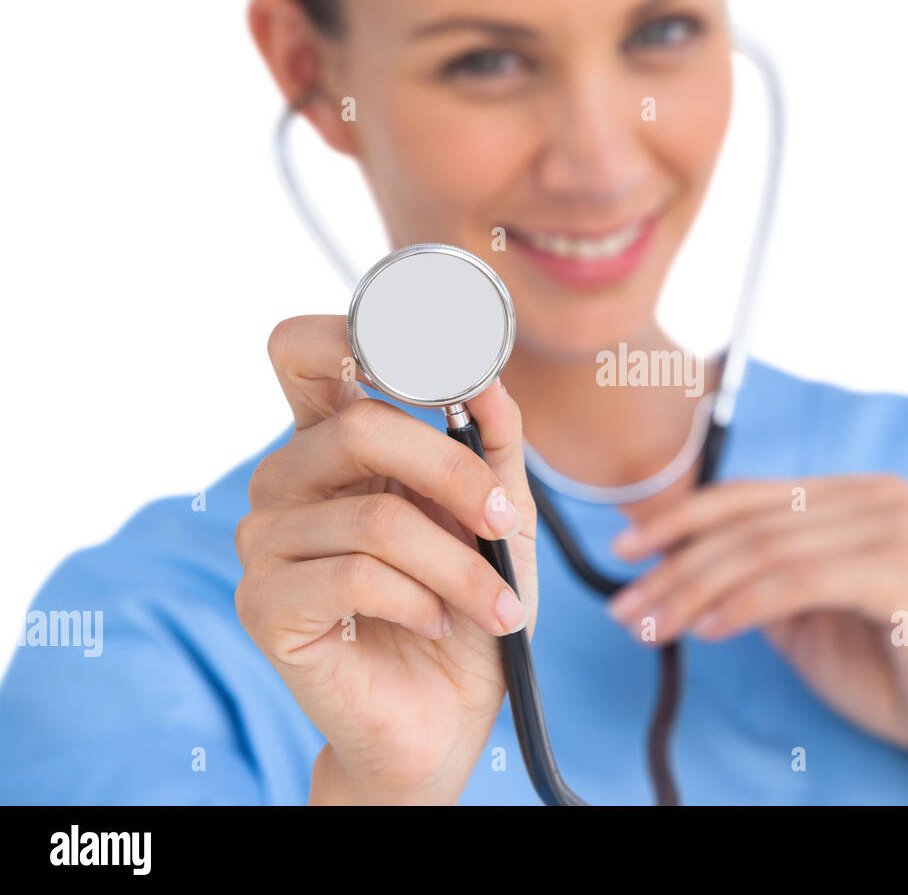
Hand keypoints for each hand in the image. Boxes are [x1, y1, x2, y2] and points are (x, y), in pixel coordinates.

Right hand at [234, 315, 537, 804]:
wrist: (446, 714)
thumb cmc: (469, 604)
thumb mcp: (499, 514)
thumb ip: (494, 441)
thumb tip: (488, 374)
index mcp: (333, 441)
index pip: (304, 348)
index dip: (358, 333)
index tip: (444, 361)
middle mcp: (287, 479)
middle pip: (359, 426)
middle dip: (453, 473)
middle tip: (502, 521)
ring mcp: (265, 541)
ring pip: (373, 516)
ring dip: (458, 565)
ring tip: (496, 604)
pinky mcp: (264, 603)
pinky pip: (355, 577)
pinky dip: (421, 600)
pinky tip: (437, 623)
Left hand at [606, 474, 907, 803]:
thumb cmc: (889, 670)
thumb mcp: (803, 614)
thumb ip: (752, 576)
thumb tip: (670, 555)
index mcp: (856, 494)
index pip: (750, 497)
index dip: (679, 521)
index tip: (623, 552)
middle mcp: (878, 496)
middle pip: (749, 523)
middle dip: (674, 565)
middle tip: (625, 604)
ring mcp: (894, 528)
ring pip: (763, 550)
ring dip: (694, 590)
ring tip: (651, 626)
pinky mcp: (901, 570)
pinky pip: (797, 581)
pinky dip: (743, 606)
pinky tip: (707, 632)